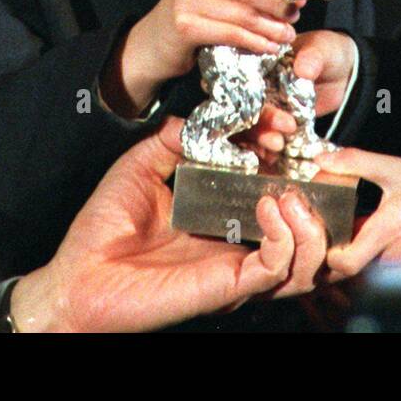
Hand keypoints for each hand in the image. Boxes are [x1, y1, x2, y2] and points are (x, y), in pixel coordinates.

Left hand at [8, 116, 329, 331]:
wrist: (75, 277)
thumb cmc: (103, 228)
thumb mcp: (143, 165)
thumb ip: (177, 137)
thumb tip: (209, 114)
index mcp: (226, 213)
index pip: (280, 187)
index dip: (290, 155)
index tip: (284, 126)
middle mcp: (240, 242)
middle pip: (310, 230)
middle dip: (325, 195)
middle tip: (318, 163)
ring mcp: (238, 266)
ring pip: (309, 258)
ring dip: (312, 220)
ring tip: (291, 190)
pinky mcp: (229, 286)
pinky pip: (278, 267)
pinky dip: (285, 236)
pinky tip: (268, 206)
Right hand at [106, 0, 300, 114]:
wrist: (151, 45)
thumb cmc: (190, 16)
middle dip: (278, 2)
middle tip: (294, 13)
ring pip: (243, 13)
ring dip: (271, 27)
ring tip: (287, 35)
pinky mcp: (186, 25)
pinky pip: (232, 33)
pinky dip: (255, 42)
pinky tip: (268, 47)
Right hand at [246, 29, 357, 152]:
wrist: (345, 73)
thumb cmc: (328, 53)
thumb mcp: (322, 49)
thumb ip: (313, 58)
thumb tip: (303, 69)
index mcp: (260, 62)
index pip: (245, 80)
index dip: (249, 98)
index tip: (268, 111)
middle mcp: (257, 87)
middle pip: (245, 109)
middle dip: (259, 125)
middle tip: (279, 136)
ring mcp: (267, 107)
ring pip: (252, 127)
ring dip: (261, 139)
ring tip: (278, 146)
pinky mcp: (278, 124)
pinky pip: (268, 138)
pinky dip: (269, 149)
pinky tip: (275, 158)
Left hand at [315, 148, 400, 278]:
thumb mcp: (395, 168)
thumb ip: (356, 162)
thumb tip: (323, 159)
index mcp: (388, 232)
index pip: (345, 264)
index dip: (330, 253)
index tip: (326, 234)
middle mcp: (394, 257)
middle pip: (350, 272)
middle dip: (337, 254)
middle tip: (332, 231)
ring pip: (364, 271)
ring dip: (353, 254)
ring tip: (351, 230)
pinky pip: (378, 269)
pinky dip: (369, 256)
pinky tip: (370, 235)